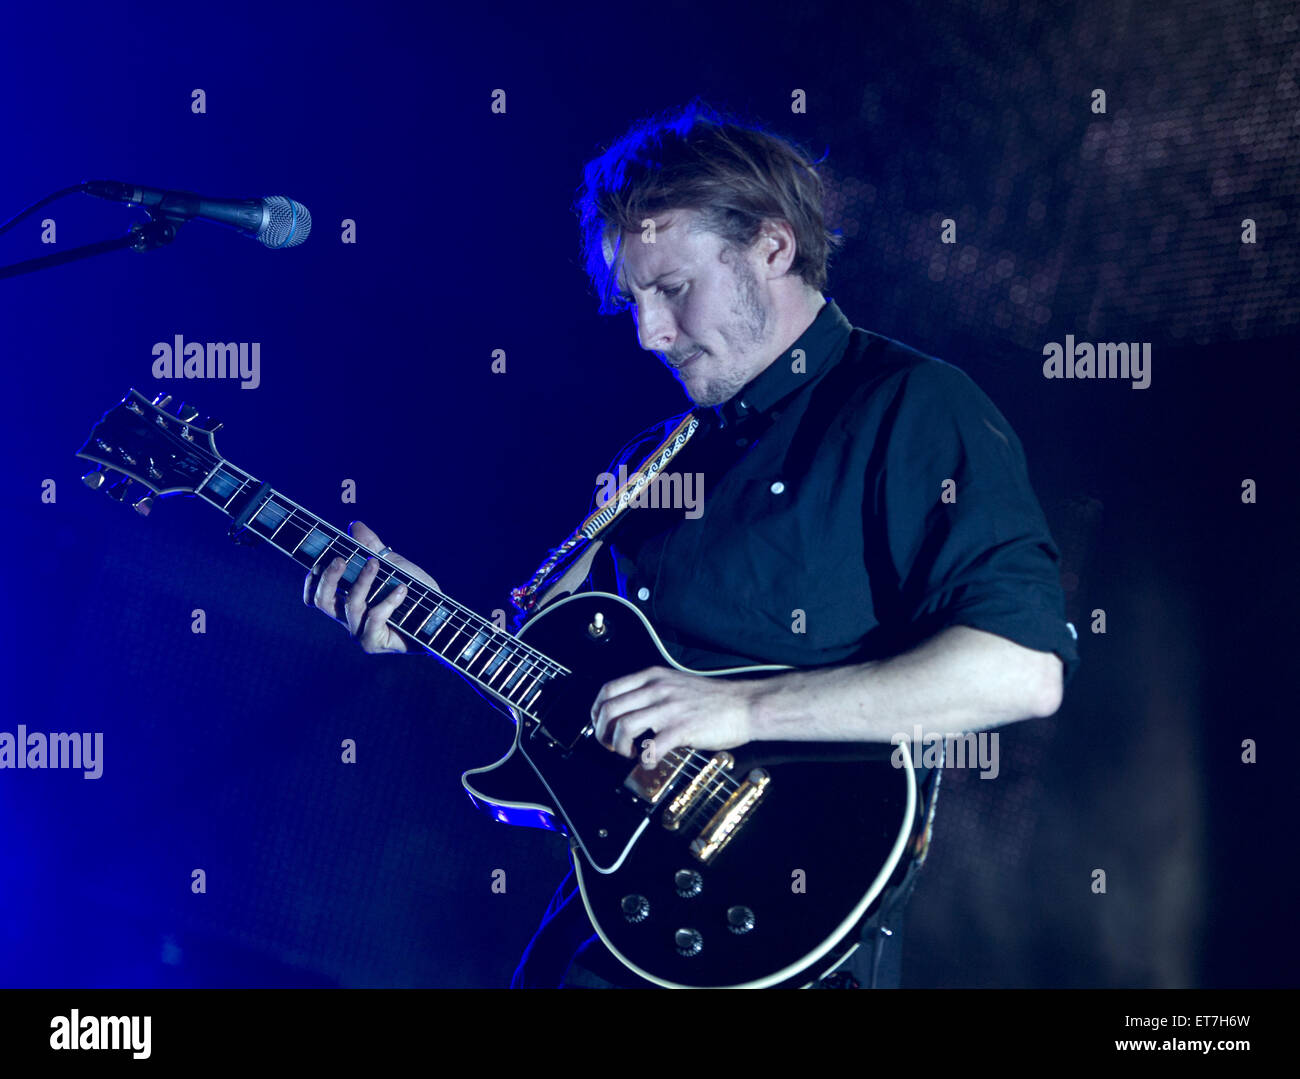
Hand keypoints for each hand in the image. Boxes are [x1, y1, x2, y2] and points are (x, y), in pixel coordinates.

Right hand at [303, 520, 438, 653]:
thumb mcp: (393, 564)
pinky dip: (389, 601)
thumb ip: (372, 547)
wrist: (440, 616)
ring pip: (350, 605)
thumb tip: (355, 525)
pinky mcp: (374, 642)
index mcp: (347, 601)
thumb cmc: (415, 591)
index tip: (320, 558)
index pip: (318, 594)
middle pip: (322, 601)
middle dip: (329, 578)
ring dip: (363, 581)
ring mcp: (359, 632)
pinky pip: (375, 618)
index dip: (313, 578)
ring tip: (376, 563)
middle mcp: (349, 618)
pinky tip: (403, 588)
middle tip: (341, 559)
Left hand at [590, 665, 758, 761]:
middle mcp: (657, 689)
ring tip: (629, 753)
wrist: (745, 705)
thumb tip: (628, 710)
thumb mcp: (675, 682)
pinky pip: (650, 747)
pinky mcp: (681, 729)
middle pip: (610, 710)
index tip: (599, 725)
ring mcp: (668, 708)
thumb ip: (651, 691)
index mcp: (653, 677)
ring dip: (619, 746)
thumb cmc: (714, 698)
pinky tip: (649, 761)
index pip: (609, 690)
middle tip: (610, 745)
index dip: (596, 712)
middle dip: (602, 733)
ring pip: (623, 727)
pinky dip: (644, 759)